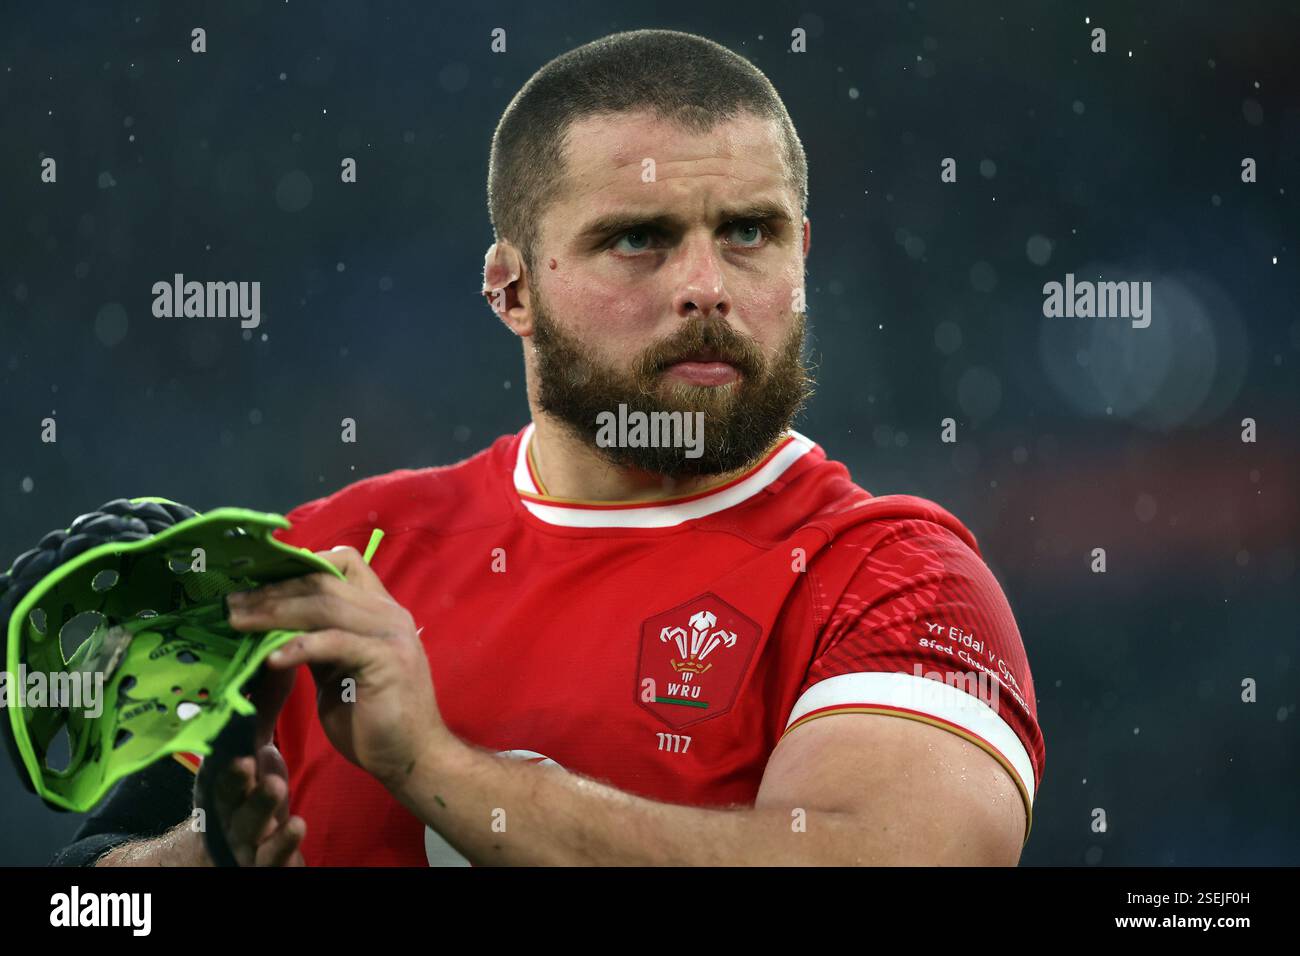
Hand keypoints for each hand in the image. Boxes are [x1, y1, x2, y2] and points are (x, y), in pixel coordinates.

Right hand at [192, 664, 305, 865]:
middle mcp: (227, 809)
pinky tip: (298, 825)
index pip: (221, 763)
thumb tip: (276, 659)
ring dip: (260, 807)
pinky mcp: (264, 862)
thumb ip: (261, 715)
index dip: (227, 751)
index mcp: (221, 781)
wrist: (233, 857)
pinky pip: (273, 856)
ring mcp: (244, 839)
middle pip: (227, 796)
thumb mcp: (251, 755)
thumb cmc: (246, 795)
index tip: (237, 738)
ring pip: (248, 825)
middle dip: (235, 780)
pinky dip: (283, 844)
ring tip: (276, 787)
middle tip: (248, 761)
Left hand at [225, 546, 447, 791]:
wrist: (411, 756)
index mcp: (379, 610)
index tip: (257, 580)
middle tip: (232, 604)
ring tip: (239, 622)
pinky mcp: (386, 659)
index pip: (344, 562)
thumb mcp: (337, 671)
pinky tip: (271, 659)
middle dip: (272, 591)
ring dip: (275, 612)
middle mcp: (388, 613)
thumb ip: (318, 643)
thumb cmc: (372, 717)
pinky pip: (334, 642)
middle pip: (323, 581)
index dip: (301, 562)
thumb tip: (274, 627)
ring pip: (325, 604)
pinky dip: (299, 647)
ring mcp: (390, 633)